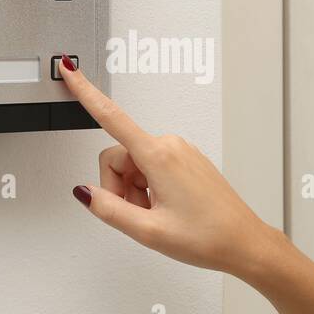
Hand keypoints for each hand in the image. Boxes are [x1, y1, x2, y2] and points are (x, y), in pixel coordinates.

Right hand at [57, 55, 281, 275]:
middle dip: (118, 187)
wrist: (244, 242)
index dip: (85, 92)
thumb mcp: (148, 231)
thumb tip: (85, 192)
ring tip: (156, 215)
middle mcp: (170, 146)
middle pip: (119, 155)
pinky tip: (165, 208)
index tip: (70, 71)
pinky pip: (152, 167)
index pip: (110, 117)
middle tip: (138, 215)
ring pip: (134, 164)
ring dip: (135, 191)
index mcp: (159, 156)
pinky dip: (149, 188)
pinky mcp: (186, 160)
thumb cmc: (208, 236)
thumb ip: (109, 209)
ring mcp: (181, 152)